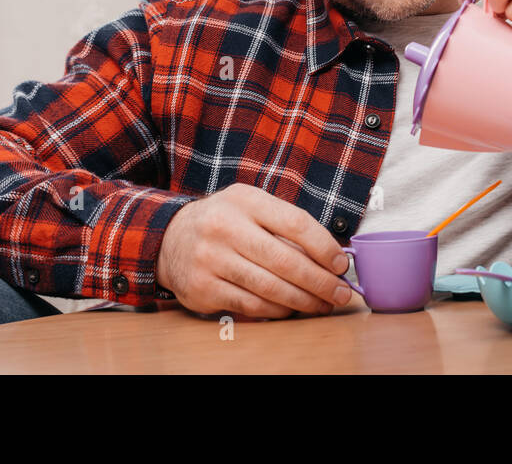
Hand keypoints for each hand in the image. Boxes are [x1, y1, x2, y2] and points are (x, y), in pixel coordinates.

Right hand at [156, 183, 352, 318]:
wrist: (170, 238)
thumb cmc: (225, 222)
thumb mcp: (250, 207)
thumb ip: (285, 225)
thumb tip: (330, 257)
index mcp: (245, 201)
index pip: (295, 223)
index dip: (324, 247)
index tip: (341, 264)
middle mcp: (225, 227)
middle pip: (285, 260)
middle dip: (320, 282)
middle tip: (341, 294)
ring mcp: (211, 259)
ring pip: (270, 288)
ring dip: (304, 301)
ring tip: (323, 305)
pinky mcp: (202, 288)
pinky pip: (251, 305)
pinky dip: (277, 311)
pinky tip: (292, 309)